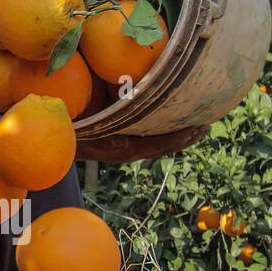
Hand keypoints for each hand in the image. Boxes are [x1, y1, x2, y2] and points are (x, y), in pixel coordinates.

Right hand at [76, 124, 208, 162]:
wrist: (65, 143)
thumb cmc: (75, 136)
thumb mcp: (87, 136)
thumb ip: (102, 138)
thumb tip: (121, 141)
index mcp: (127, 150)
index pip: (159, 145)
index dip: (178, 138)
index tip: (195, 128)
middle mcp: (133, 150)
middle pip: (166, 146)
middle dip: (186, 137)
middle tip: (206, 126)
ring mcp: (132, 146)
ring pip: (163, 142)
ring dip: (182, 135)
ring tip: (200, 126)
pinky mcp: (129, 140)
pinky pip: (154, 137)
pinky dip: (169, 130)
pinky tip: (177, 121)